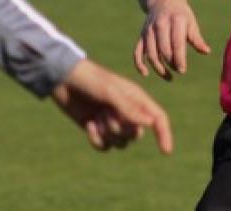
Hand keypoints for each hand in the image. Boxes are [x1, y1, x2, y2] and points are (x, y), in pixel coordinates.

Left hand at [52, 58, 172, 153]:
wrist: (64, 79)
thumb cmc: (90, 80)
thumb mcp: (110, 92)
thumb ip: (129, 108)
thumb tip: (151, 123)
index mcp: (136, 98)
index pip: (158, 118)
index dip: (164, 134)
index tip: (166, 151)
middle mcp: (127, 111)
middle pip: (136, 134)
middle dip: (120, 128)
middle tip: (105, 112)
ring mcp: (112, 121)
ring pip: (121, 143)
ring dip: (108, 133)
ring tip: (96, 117)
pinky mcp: (98, 129)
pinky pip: (105, 147)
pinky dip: (97, 140)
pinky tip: (89, 125)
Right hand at [133, 0, 210, 79]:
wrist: (163, 0)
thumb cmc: (181, 14)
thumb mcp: (191, 22)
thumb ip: (196, 38)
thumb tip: (206, 51)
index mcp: (175, 20)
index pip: (176, 43)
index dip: (179, 59)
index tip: (182, 70)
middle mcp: (160, 24)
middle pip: (163, 49)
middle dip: (171, 63)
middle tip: (179, 70)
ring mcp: (149, 30)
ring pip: (150, 53)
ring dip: (158, 68)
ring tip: (168, 77)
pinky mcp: (141, 35)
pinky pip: (137, 51)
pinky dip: (139, 64)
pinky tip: (146, 73)